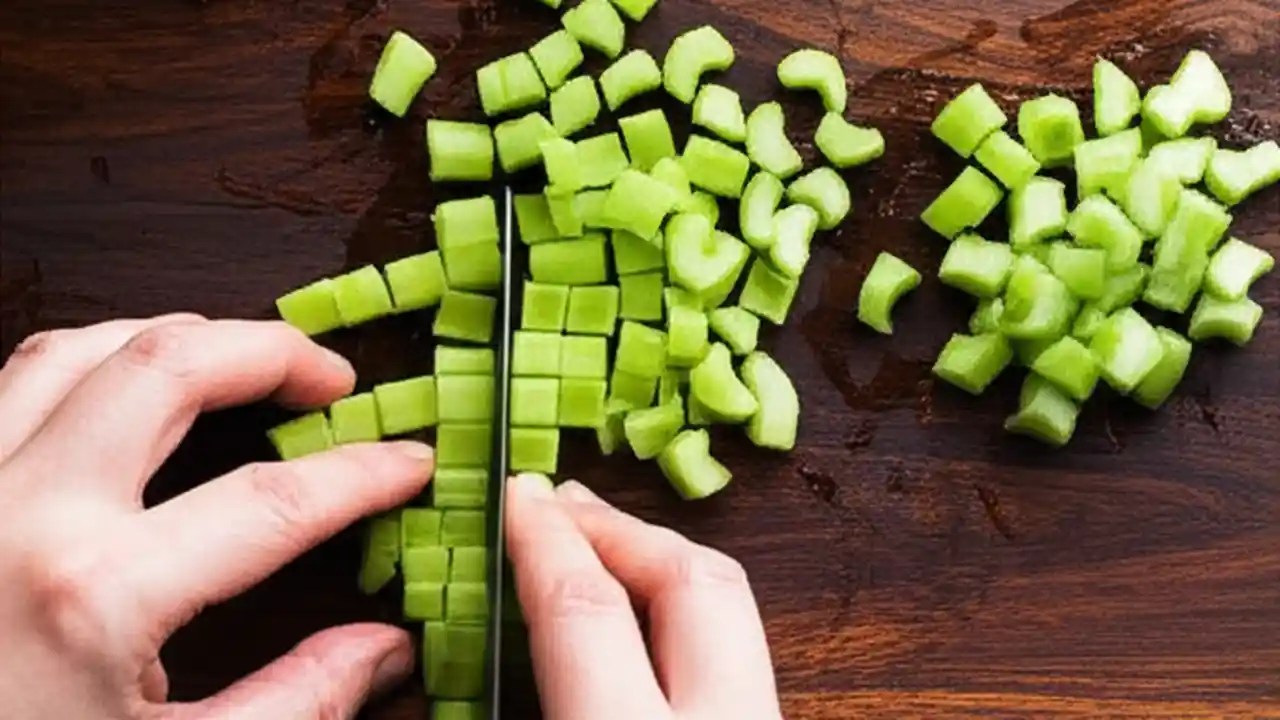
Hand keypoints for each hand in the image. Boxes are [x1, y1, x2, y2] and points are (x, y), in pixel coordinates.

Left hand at [0, 317, 433, 719]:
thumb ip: (295, 703)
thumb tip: (385, 652)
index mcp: (92, 595)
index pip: (273, 499)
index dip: (362, 473)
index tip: (408, 463)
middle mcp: (20, 516)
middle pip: (169, 366)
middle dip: (270, 350)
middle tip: (327, 375)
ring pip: (73, 349)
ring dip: (171, 336)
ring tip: (233, 358)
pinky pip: (4, 385)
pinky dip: (80, 366)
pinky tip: (119, 392)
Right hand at [505, 474, 782, 719]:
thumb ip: (534, 702)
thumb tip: (500, 642)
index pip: (589, 610)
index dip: (546, 541)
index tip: (518, 496)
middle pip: (694, 579)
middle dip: (623, 527)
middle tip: (564, 502)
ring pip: (736, 612)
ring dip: (665, 564)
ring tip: (606, 547)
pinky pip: (744, 660)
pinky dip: (692, 620)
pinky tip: (652, 626)